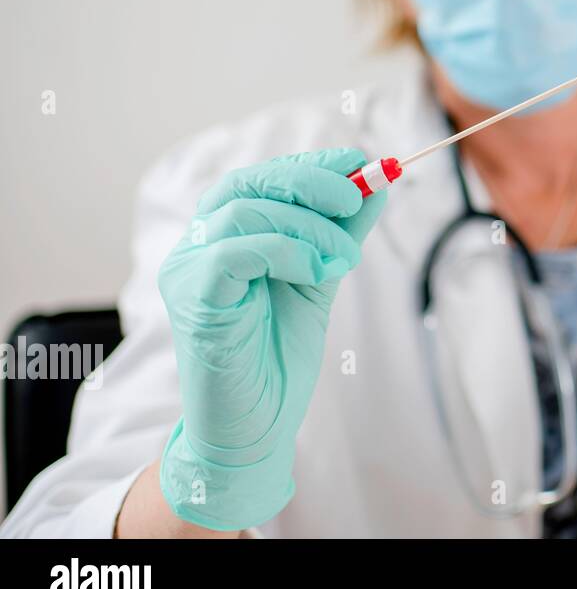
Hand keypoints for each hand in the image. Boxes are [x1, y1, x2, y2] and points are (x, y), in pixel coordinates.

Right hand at [157, 148, 385, 529]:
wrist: (254, 426)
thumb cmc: (277, 356)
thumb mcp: (320, 278)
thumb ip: (340, 232)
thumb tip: (377, 186)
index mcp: (224, 235)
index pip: (261, 177)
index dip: (310, 165)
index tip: (359, 161)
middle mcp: (196, 244)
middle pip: (248, 183)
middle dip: (311, 182)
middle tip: (357, 198)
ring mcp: (187, 268)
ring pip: (246, 212)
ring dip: (310, 227)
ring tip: (344, 259)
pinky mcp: (192, 297)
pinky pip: (235, 251)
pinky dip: (286, 251)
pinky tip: (317, 272)